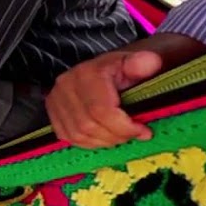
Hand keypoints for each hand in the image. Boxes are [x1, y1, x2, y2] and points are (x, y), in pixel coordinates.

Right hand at [46, 50, 160, 148]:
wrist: (95, 72)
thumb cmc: (116, 70)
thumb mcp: (131, 63)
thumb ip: (142, 64)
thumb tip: (152, 63)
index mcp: (86, 74)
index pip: (100, 110)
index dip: (123, 127)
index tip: (143, 130)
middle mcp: (65, 88)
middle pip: (89, 125)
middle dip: (117, 135)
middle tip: (134, 133)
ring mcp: (55, 102)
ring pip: (79, 134)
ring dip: (105, 141)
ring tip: (121, 135)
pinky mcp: (53, 115)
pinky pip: (70, 138)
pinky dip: (91, 143)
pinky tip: (105, 137)